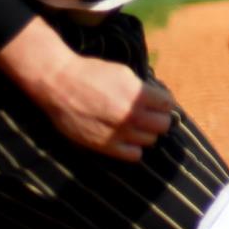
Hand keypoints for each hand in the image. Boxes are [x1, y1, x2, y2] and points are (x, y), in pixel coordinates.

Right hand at [37, 54, 175, 161]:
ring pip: (150, 140)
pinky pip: (134, 155)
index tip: (158, 101)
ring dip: (146, 132)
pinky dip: (135, 147)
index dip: (164, 101)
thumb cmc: (92, 74)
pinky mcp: (104, 146)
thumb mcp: (124, 73)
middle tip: (150, 113)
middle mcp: (131, 116)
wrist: (60, 85)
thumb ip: (142, 88)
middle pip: (163, 125)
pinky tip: (127, 137)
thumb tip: (160, 99)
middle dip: (159, 118)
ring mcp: (118, 133)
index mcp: (138, 94)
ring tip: (135, 124)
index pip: (168, 105)